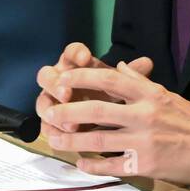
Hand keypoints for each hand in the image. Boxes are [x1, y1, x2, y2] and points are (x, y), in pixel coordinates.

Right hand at [35, 43, 152, 139]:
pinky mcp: (50, 122)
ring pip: (42, 102)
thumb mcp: (123, 88)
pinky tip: (63, 137)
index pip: (71, 53)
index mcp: (76, 66)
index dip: (75, 54)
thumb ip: (132, 76)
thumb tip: (147, 63)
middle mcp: (59, 80)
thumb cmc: (112, 97)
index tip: (84, 58)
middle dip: (55, 84)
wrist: (105, 120)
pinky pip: (44, 125)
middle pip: (47, 75)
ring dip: (52, 111)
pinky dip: (53, 131)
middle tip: (66, 93)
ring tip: (69, 123)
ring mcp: (51, 102)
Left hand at [43, 61, 189, 185]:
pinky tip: (81, 163)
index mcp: (150, 93)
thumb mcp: (167, 94)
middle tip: (50, 112)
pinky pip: (111, 165)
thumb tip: (121, 66)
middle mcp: (145, 114)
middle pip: (96, 110)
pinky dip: (92, 165)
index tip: (63, 77)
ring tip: (55, 139)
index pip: (110, 78)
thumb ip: (140, 82)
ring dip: (71, 141)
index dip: (82, 76)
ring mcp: (144, 141)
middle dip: (67, 111)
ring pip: (98, 140)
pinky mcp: (146, 165)